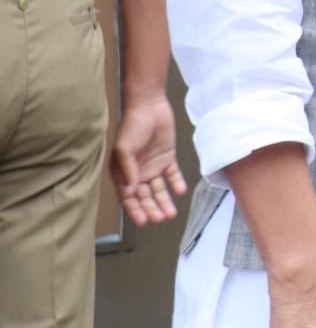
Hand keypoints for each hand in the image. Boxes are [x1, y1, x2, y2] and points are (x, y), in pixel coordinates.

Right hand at [110, 93, 187, 224]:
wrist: (149, 107)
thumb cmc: (132, 127)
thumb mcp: (124, 148)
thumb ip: (128, 170)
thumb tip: (131, 191)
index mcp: (123, 173)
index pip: (128, 197)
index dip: (134, 209)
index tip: (143, 221)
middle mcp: (138, 173)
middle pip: (145, 196)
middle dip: (151, 208)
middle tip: (160, 218)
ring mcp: (153, 166)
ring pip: (159, 189)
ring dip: (164, 201)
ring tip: (170, 213)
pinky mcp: (167, 158)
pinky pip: (172, 175)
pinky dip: (176, 183)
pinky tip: (180, 191)